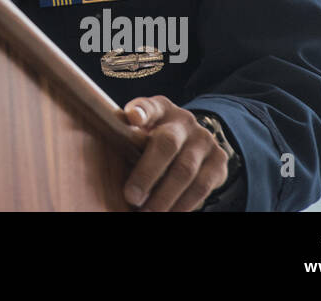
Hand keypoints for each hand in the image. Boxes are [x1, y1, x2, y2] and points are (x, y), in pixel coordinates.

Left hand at [121, 95, 227, 211]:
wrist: (193, 142)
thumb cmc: (154, 139)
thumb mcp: (140, 131)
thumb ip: (127, 137)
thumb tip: (101, 154)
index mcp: (160, 109)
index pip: (149, 106)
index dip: (141, 110)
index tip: (132, 117)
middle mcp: (184, 121)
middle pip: (167, 144)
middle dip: (147, 173)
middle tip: (131, 197)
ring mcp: (204, 140)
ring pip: (186, 171)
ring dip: (165, 197)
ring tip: (147, 213)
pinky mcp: (219, 161)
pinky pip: (202, 187)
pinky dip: (184, 204)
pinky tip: (170, 213)